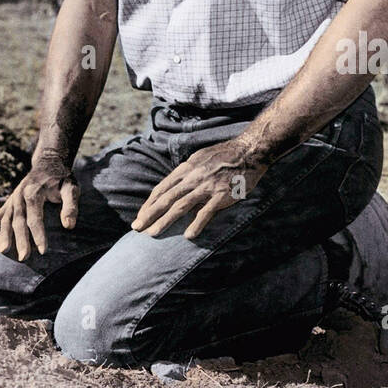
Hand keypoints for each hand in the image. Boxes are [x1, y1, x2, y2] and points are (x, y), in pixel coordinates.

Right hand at [0, 151, 79, 260]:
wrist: (48, 163)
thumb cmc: (62, 178)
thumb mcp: (71, 188)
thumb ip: (71, 206)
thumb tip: (69, 226)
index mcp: (34, 192)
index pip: (35, 218)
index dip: (39, 235)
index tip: (43, 251)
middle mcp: (20, 196)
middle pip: (18, 221)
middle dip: (20, 240)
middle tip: (24, 258)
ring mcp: (13, 198)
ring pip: (6, 218)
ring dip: (4, 235)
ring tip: (3, 251)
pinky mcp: (11, 200)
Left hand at [132, 136, 267, 239]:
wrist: (249, 151)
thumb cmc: (224, 155)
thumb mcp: (200, 158)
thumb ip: (187, 173)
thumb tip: (174, 186)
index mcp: (186, 169)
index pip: (162, 188)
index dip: (149, 203)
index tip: (141, 216)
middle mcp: (193, 177)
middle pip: (166, 198)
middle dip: (149, 214)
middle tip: (137, 228)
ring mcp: (207, 187)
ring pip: (180, 206)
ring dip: (165, 221)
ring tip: (153, 234)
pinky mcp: (221, 195)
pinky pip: (206, 212)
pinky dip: (196, 224)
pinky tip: (188, 236)